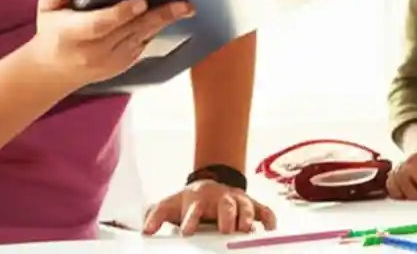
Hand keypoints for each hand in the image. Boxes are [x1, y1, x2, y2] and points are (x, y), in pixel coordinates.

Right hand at [25, 0, 193, 86]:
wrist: (54, 71)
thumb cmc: (54, 31)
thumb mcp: (47, 8)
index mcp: (72, 34)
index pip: (99, 24)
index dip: (121, 13)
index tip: (141, 1)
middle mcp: (93, 50)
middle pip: (129, 31)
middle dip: (158, 16)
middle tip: (183, 3)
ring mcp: (109, 61)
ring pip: (141, 38)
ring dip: (165, 22)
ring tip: (187, 7)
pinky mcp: (122, 65)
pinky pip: (144, 45)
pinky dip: (158, 30)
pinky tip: (175, 16)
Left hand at [142, 179, 275, 235]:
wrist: (208, 184)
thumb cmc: (188, 201)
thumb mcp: (169, 205)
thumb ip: (156, 216)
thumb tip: (146, 231)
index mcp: (199, 199)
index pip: (194, 210)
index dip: (191, 220)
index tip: (187, 232)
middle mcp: (220, 198)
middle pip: (226, 205)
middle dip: (226, 217)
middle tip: (225, 230)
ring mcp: (238, 200)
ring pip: (246, 206)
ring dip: (247, 217)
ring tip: (246, 230)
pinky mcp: (252, 205)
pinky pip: (264, 210)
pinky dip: (268, 219)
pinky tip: (270, 229)